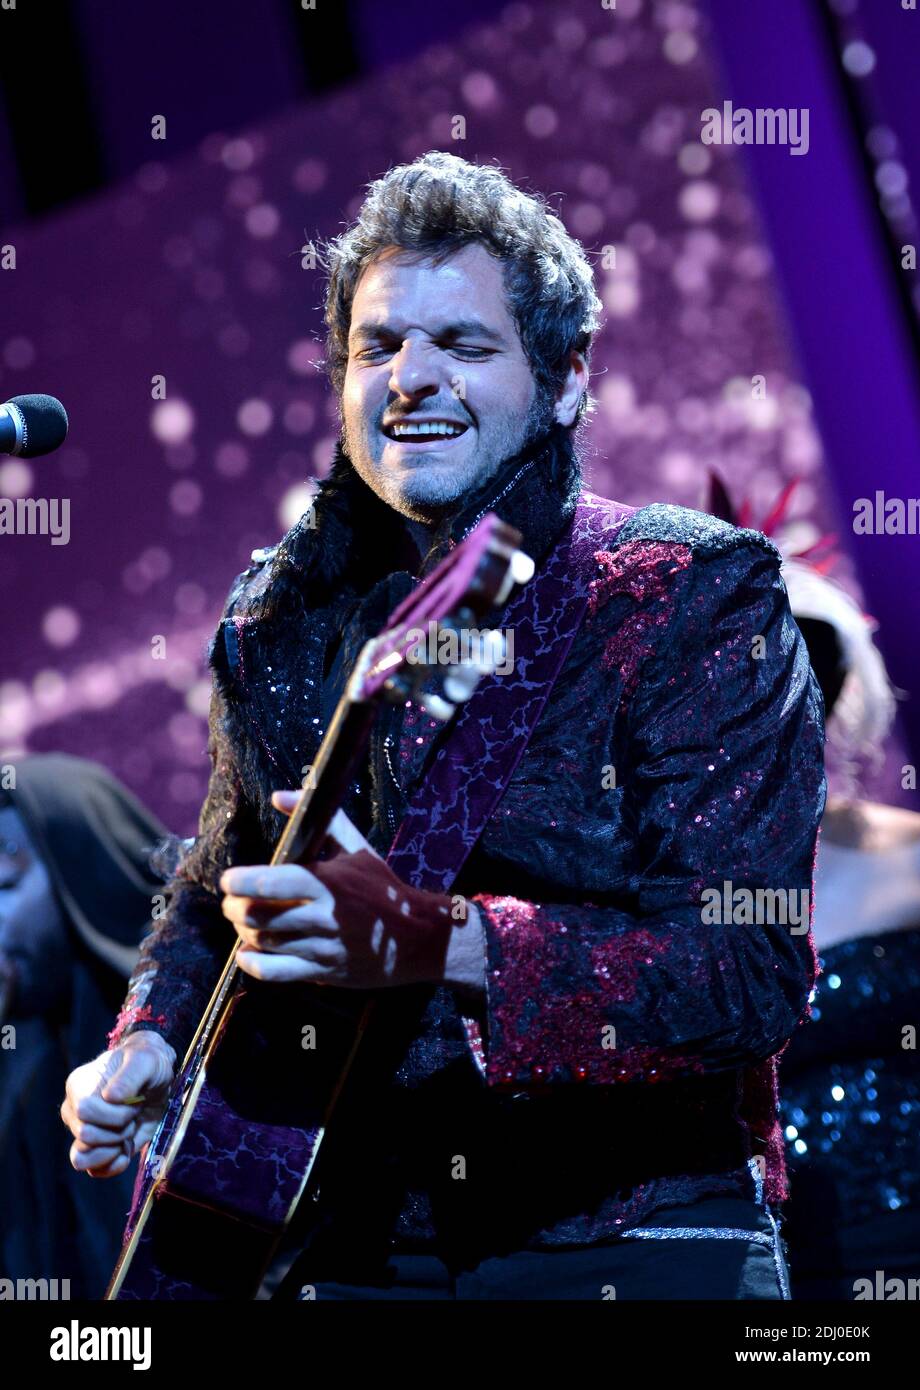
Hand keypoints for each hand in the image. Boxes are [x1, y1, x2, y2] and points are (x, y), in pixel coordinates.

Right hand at [61, 1030, 175, 1177]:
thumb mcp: (146, 1060)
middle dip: (118, 1131)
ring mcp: (82, 1131)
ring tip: (128, 1132)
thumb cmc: (148, 1064)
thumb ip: (129, 1076)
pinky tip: (127, 1149)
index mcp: (79, 1086)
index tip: (134, 1102)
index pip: (85, 1112)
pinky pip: (93, 1171)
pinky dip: (114, 1165)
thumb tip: (110, 1097)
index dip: (115, 1114)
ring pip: (83, 1159)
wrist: (156, 1078)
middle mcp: (73, 1111)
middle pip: (86, 1137)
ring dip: (113, 1150)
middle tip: (133, 1116)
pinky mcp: (94, 1149)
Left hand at [219, 792, 485, 991]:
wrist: (417, 936)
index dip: (239, 882)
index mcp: (327, 883)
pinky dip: (253, 964)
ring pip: (263, 942)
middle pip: (258, 915)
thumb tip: (279, 795)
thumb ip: (320, 820)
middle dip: (234, 908)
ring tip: (244, 921)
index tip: (228, 880)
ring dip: (244, 931)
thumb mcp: (356, 848)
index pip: (269, 883)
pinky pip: (277, 972)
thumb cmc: (382, 888)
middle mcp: (322, 917)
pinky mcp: (324, 972)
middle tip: (231, 902)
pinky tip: (248, 953)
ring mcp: (322, 948)